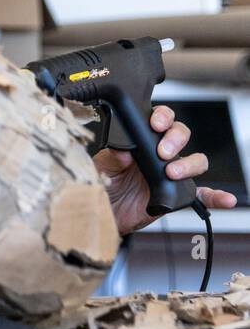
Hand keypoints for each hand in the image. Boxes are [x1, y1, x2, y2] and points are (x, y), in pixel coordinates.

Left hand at [93, 105, 237, 234]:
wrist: (104, 211)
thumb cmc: (103, 183)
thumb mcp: (102, 167)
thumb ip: (112, 157)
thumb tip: (123, 150)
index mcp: (142, 140)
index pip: (160, 120)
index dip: (163, 117)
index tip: (155, 124)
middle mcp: (160, 154)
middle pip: (181, 135)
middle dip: (175, 139)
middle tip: (162, 152)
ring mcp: (172, 174)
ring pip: (195, 161)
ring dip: (189, 164)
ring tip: (172, 172)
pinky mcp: (178, 195)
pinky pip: (203, 195)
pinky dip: (216, 196)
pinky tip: (225, 198)